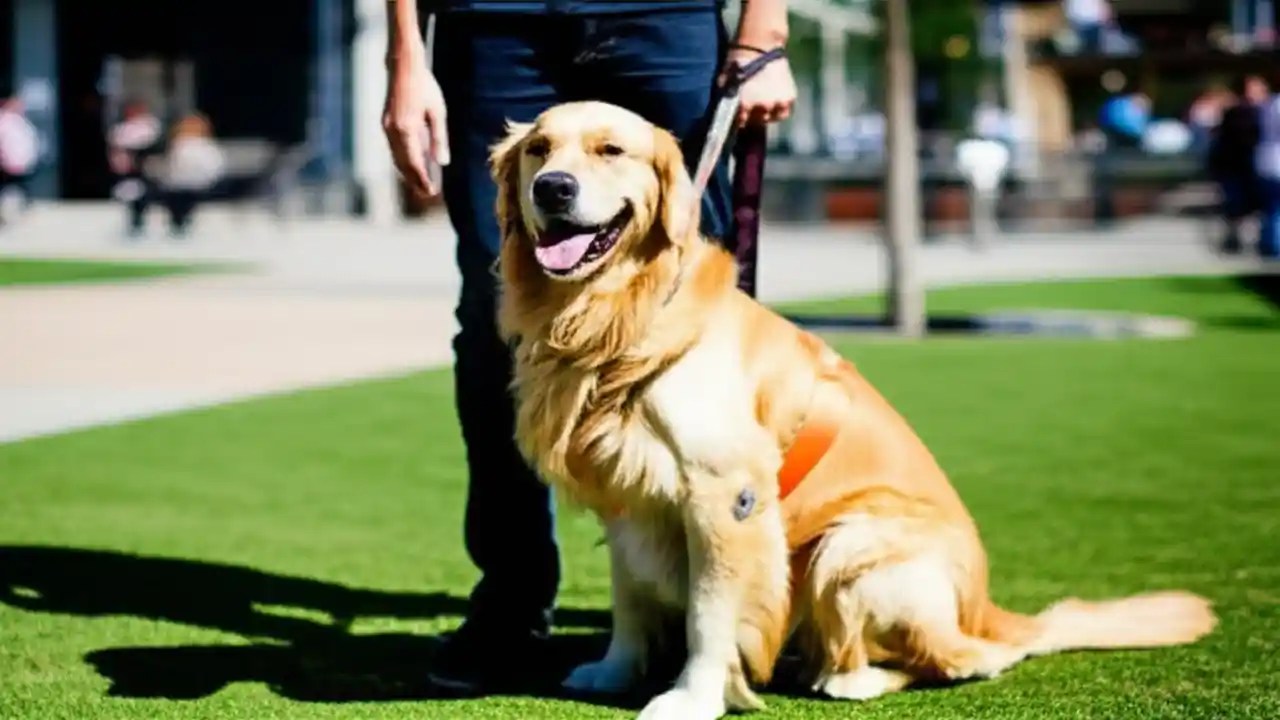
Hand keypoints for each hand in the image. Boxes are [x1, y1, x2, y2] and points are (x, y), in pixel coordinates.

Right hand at [382, 51, 449, 197]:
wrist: (403, 67)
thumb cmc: (425, 87)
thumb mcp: (437, 112)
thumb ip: (439, 138)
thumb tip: (442, 162)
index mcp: (406, 129)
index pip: (414, 163)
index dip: (422, 179)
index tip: (431, 192)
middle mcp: (393, 131)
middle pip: (403, 164)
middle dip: (415, 180)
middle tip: (428, 194)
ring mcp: (387, 127)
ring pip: (396, 157)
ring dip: (408, 172)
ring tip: (421, 183)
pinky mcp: (386, 123)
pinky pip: (394, 148)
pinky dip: (402, 160)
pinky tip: (412, 164)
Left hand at [724, 48, 796, 127]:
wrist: (761, 44)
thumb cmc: (740, 60)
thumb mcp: (726, 80)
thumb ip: (726, 96)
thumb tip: (724, 107)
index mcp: (744, 105)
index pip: (741, 123)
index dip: (740, 118)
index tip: (740, 112)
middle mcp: (762, 107)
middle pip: (757, 121)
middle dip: (754, 115)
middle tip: (753, 105)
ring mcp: (777, 103)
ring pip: (772, 118)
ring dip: (768, 113)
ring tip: (765, 103)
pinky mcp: (790, 97)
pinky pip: (785, 111)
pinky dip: (780, 109)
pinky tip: (775, 101)